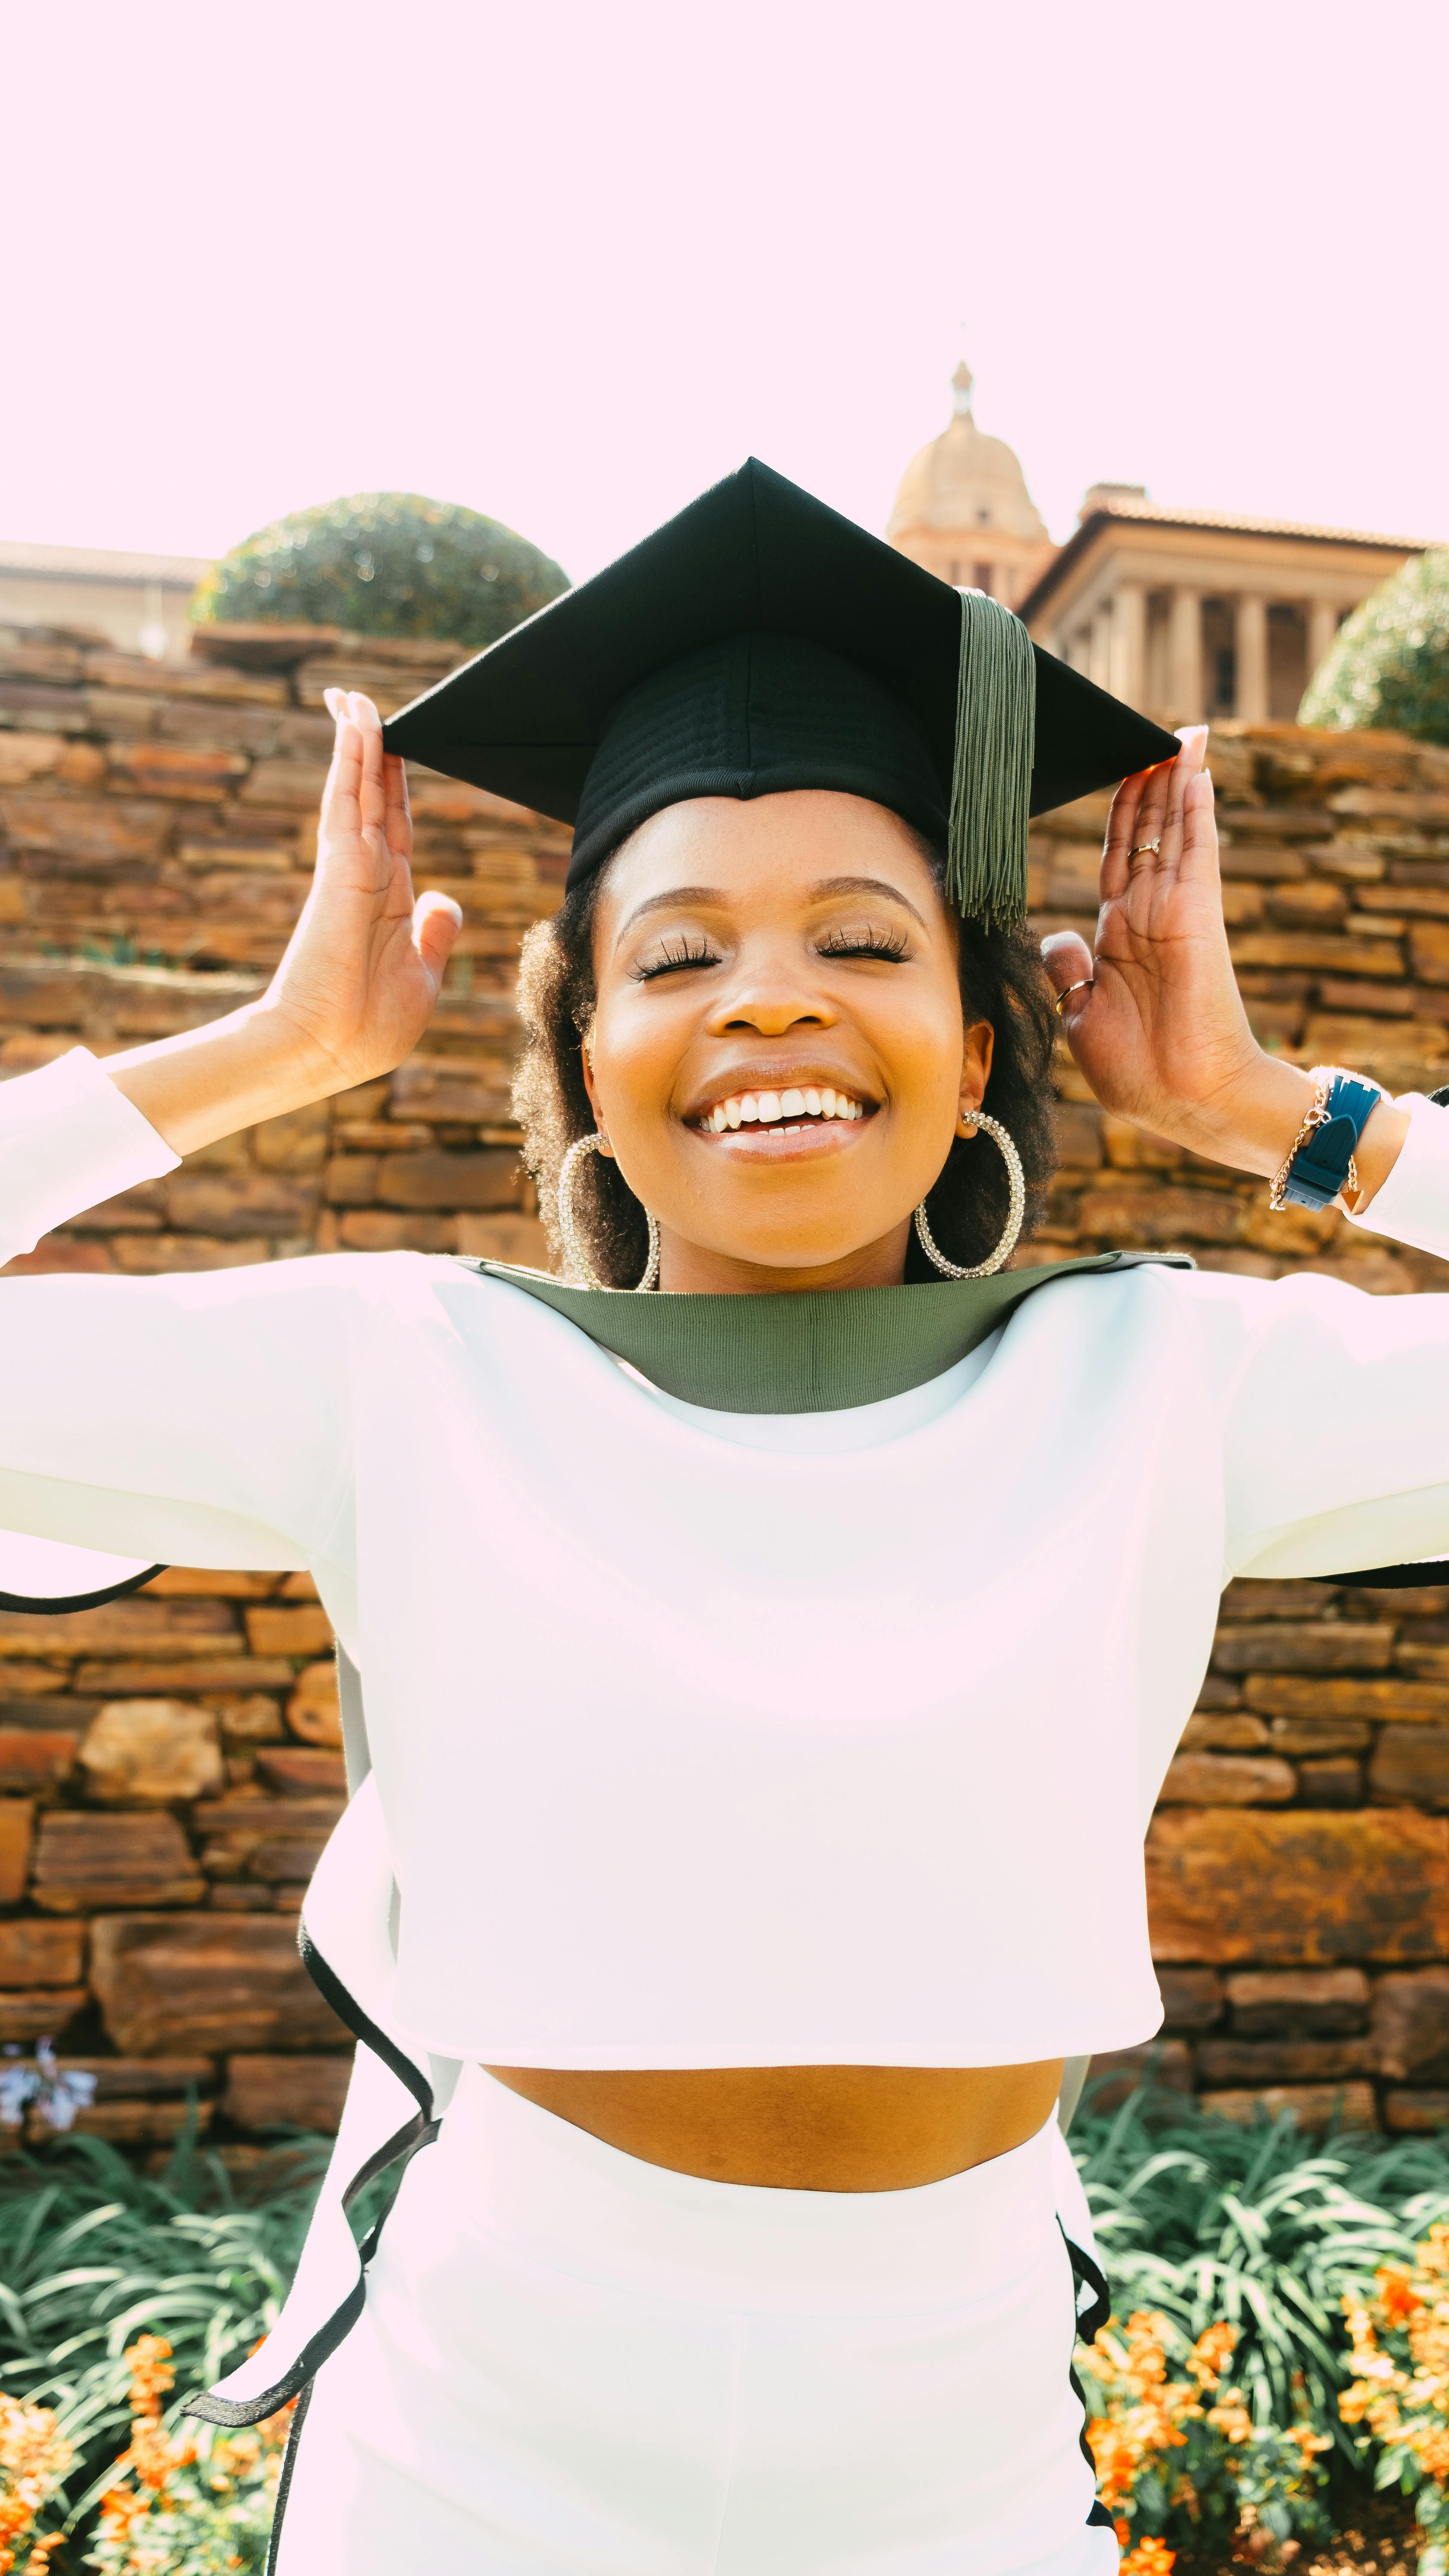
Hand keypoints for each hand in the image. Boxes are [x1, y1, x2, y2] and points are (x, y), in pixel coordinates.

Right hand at [262, 692, 462, 1091]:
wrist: (329, 1052)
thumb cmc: (369, 1027)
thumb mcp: (421, 973)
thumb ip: (433, 932)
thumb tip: (443, 900)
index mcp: (389, 895)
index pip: (394, 823)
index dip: (393, 784)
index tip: (393, 749)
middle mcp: (368, 873)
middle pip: (371, 794)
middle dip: (370, 748)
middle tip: (361, 703)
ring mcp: (351, 867)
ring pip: (355, 787)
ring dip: (358, 739)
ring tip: (353, 697)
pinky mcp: (340, 868)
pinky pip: (346, 801)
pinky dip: (351, 760)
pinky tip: (355, 724)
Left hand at [1040, 729, 1316, 1176]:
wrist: (1183, 1101)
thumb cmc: (1138, 1072)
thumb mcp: (1081, 1016)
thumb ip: (1069, 973)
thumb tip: (1058, 939)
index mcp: (1120, 938)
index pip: (1118, 860)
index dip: (1121, 817)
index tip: (1121, 777)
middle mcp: (1149, 916)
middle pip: (1149, 834)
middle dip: (1151, 785)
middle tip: (1155, 736)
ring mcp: (1176, 913)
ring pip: (1175, 831)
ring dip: (1177, 782)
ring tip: (1181, 737)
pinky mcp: (1198, 916)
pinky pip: (1198, 852)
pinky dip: (1196, 811)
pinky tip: (1195, 772)